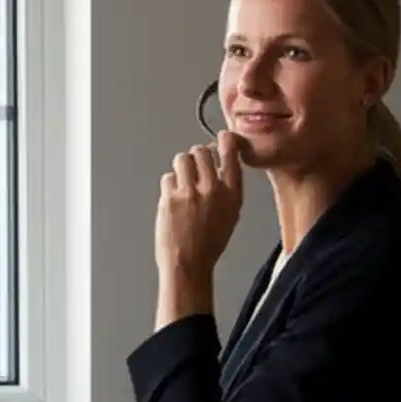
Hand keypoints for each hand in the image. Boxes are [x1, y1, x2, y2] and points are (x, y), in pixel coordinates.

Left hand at [155, 129, 242, 288]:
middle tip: (193, 166)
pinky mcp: (170, 198)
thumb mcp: (230, 214)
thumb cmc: (209, 243)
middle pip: (201, 152)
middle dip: (195, 156)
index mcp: (232, 193)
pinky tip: (173, 200)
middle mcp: (213, 189)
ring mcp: (190, 192)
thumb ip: (226, 189)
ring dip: (181, 167)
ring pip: (182, 159)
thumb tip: (218, 165)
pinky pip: (168, 177)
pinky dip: (169, 186)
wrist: (189, 264)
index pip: (231, 153)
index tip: (221, 138)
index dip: (225, 140)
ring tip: (182, 182)